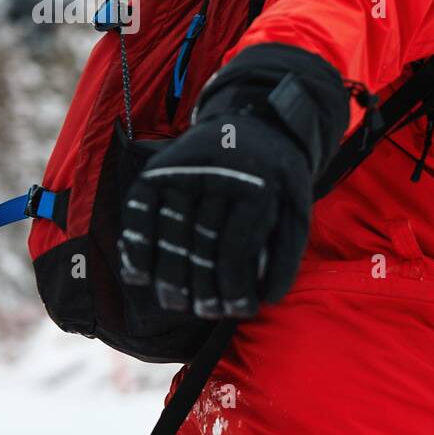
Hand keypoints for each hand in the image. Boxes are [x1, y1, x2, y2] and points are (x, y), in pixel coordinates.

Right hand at [116, 43, 348, 318]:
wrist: (257, 122)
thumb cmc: (279, 178)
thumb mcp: (297, 209)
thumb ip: (286, 253)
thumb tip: (265, 299)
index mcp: (258, 185)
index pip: (236, 247)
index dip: (234, 286)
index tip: (235, 311)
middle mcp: (218, 174)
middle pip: (201, 244)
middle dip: (201, 287)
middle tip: (203, 312)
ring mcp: (184, 169)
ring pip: (169, 232)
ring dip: (168, 275)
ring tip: (175, 303)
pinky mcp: (158, 169)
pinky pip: (139, 213)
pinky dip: (136, 246)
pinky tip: (140, 276)